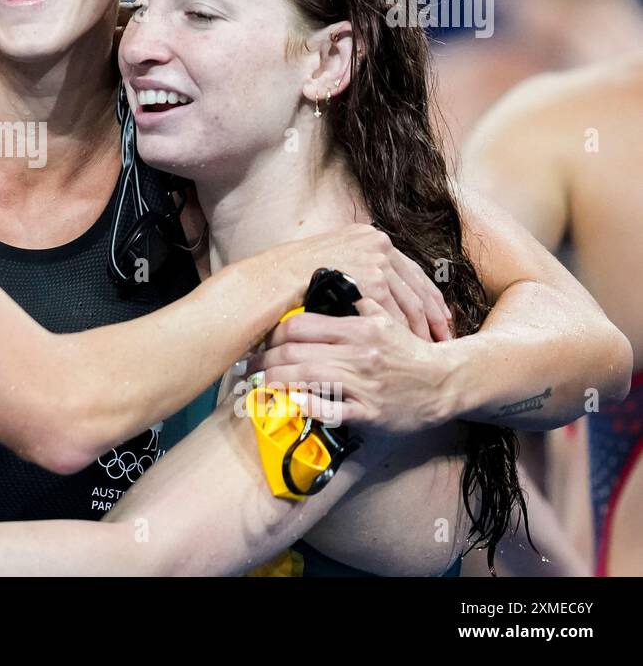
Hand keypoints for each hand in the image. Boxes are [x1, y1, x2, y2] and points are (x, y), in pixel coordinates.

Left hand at [249, 297, 456, 432]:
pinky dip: (305, 406)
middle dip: (266, 361)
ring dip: (276, 383)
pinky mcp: (368, 412)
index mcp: (359, 329)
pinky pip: (329, 410)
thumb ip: (360, 302)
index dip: (275, 334)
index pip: (302, 326)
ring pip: (306, 379)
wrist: (445, 383)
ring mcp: (362, 384)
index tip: (263, 341)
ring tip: (259, 386)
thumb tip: (333, 283)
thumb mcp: (386, 320)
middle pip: (296, 353)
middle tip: (250, 368)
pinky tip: (289, 404)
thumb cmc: (410, 352)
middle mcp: (358, 354)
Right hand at [273, 224, 452, 342]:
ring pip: (412, 301)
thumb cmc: (296, 278)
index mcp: (369, 237)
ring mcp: (376, 260)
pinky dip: (406, 332)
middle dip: (434, 314)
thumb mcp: (332, 263)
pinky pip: (396, 312)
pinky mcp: (372, 279)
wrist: (275, 280)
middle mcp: (377, 243)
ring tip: (432, 348)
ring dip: (424, 327)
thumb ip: (357, 269)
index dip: (427, 295)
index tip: (439, 316)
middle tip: (445, 336)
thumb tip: (376, 290)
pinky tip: (410, 348)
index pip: (410, 270)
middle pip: (418, 284)